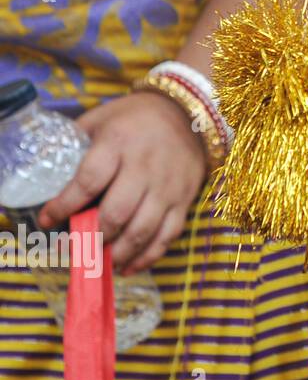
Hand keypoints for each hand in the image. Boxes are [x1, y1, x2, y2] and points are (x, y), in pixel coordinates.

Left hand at [38, 90, 208, 274]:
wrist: (189, 113)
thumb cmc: (136, 118)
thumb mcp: (102, 119)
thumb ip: (78, 146)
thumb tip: (49, 177)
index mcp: (119, 143)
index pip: (88, 181)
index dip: (65, 206)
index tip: (47, 220)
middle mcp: (146, 166)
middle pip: (117, 212)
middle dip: (93, 237)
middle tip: (77, 248)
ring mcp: (168, 185)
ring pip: (143, 230)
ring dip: (118, 253)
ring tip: (100, 262)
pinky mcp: (185, 198)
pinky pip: (168, 234)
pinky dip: (148, 256)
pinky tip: (129, 267)